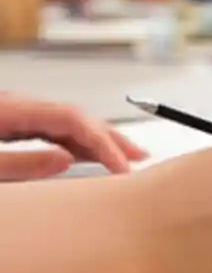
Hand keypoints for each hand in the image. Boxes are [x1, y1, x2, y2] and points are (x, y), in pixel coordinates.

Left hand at [0, 94, 145, 180]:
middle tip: (138, 157)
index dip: (103, 141)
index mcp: (12, 109)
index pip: (73, 119)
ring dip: (98, 139)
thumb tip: (66, 161)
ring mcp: (17, 113)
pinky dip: (78, 143)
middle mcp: (19, 106)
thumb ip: (22, 163)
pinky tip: (90, 156)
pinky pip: (55, 131)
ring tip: (123, 157)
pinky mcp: (12, 124)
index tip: (121, 165)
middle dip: (111, 137)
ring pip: (69, 123)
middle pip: (77, 117)